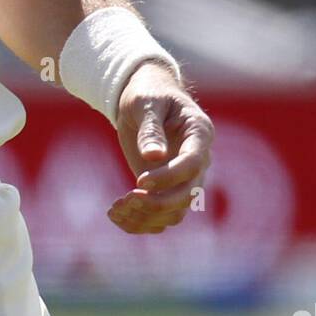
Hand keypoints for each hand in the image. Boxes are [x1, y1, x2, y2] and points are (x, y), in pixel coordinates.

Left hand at [107, 61, 212, 234]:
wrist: (145, 96)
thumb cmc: (147, 93)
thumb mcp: (146, 103)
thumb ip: (150, 129)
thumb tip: (154, 157)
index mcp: (199, 133)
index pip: (193, 163)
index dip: (169, 176)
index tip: (140, 181)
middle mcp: (198, 160)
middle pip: (189, 194)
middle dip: (159, 203)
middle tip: (127, 199)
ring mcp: (184, 177)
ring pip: (177, 212)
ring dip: (148, 217)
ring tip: (115, 210)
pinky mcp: (168, 188)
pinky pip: (162, 215)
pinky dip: (141, 222)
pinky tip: (116, 216)